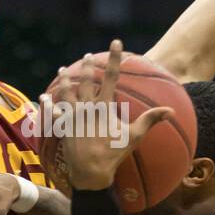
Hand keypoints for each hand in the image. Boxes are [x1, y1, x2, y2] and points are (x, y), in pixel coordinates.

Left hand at [49, 40, 172, 190]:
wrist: (90, 172)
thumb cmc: (113, 154)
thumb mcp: (134, 137)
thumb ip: (150, 120)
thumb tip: (171, 110)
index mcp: (104, 106)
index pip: (112, 76)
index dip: (115, 58)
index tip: (115, 42)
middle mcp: (86, 107)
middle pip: (86, 81)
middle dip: (88, 66)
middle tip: (88, 56)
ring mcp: (73, 116)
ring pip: (66, 93)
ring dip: (64, 80)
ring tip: (62, 69)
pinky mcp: (63, 128)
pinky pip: (53, 113)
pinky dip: (48, 105)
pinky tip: (43, 97)